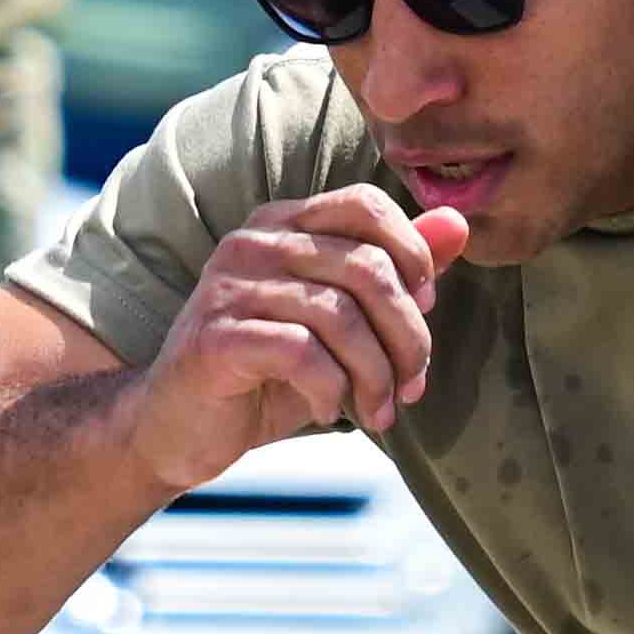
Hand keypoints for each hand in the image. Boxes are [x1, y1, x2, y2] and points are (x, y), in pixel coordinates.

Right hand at [126, 186, 469, 487]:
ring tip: (378, 411)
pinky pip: (303, 353)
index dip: (413, 256)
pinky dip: (332, 390)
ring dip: (375, 375)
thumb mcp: (339, 324)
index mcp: (283, 225)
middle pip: (367, 267)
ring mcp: (229, 287)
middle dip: (408, 335)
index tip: (426, 310)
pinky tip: (330, 411)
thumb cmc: (264, 375)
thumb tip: (458, 224)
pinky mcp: (216, 338)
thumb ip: (394, 274)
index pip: (365, 205)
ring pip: (340, 315)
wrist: (174, 428)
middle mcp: (253, 243)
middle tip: (412, 387)